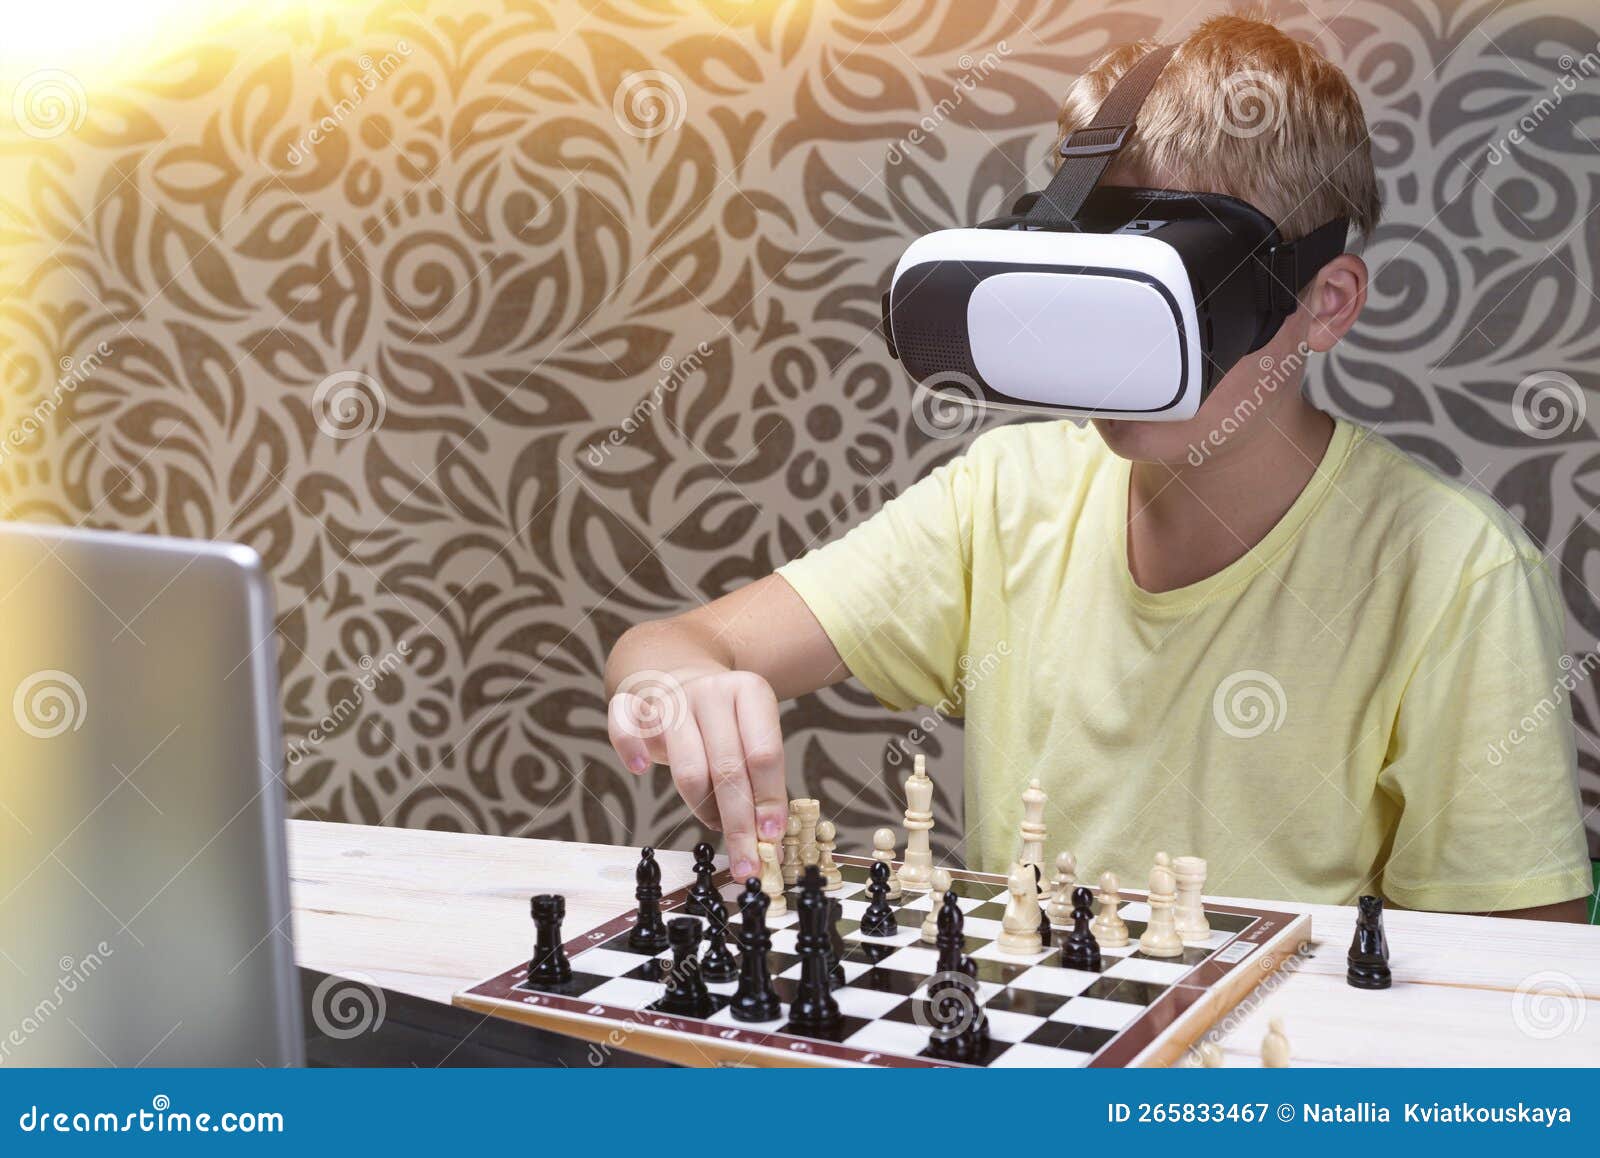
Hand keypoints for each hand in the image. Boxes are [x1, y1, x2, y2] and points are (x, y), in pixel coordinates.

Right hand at [607, 669, 787, 880]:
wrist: (686, 678)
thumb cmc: (727, 723)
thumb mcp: (754, 735)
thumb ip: (762, 778)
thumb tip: (768, 836)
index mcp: (750, 691)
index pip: (764, 754)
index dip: (770, 800)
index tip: (771, 838)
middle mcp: (712, 691)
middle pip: (727, 768)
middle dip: (739, 824)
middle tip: (747, 862)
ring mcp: (673, 698)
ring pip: (687, 768)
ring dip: (703, 810)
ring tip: (716, 826)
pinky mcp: (637, 705)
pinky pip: (625, 729)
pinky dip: (630, 751)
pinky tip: (641, 769)